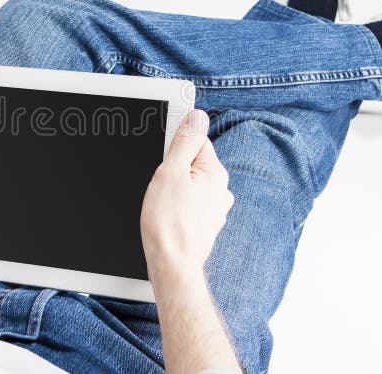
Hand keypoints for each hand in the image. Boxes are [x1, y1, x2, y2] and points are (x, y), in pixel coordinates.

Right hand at [140, 109, 233, 282]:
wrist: (172, 265)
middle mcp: (221, 190)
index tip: (165, 161)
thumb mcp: (171, 171)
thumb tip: (197, 116)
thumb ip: (185, 142)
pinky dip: (177, 207)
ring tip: (163, 206)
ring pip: (189, 185)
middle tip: (160, 187)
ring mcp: (214, 209)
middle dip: (173, 171)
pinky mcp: (205, 224)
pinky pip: (189, 204)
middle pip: (192, 163)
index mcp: (216, 173)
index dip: (174, 149)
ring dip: (174, 190)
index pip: (195, 142)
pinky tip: (167, 217)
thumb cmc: (168, 223)